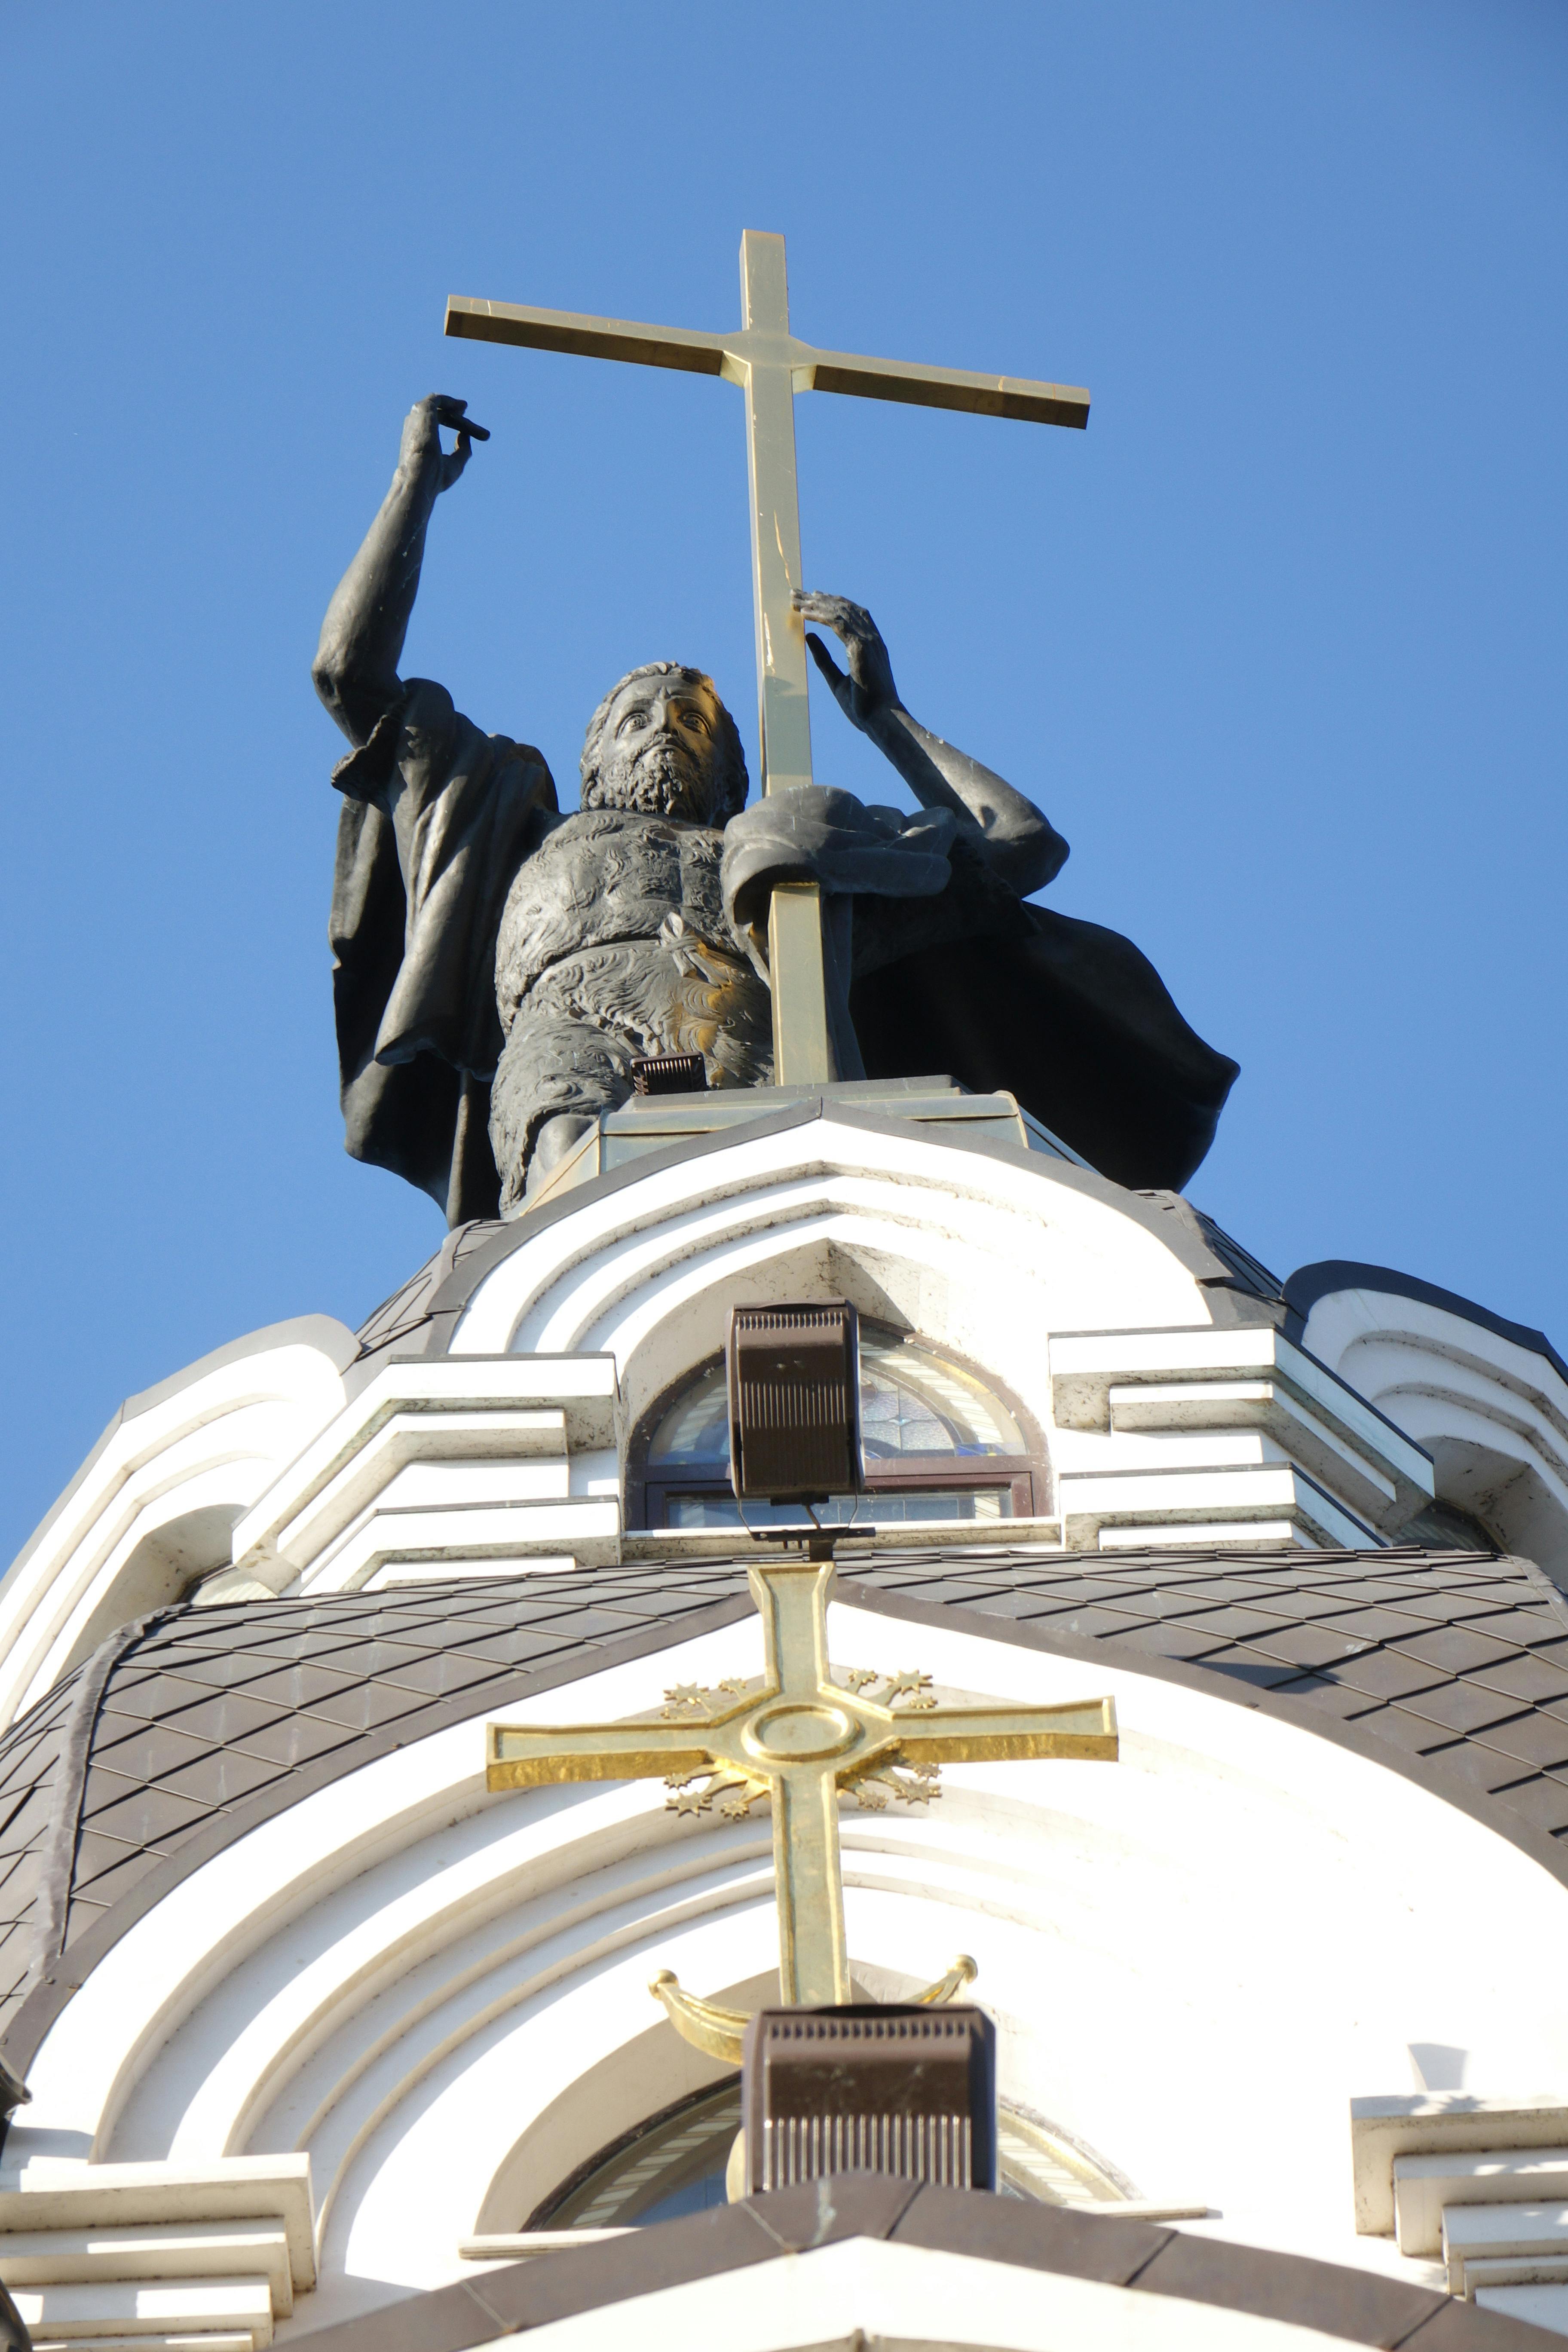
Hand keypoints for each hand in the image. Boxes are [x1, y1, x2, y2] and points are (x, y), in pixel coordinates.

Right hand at [398, 394, 485, 494]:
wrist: (421, 478)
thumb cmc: (434, 477)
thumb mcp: (455, 463)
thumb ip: (462, 449)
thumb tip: (467, 435)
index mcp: (418, 438)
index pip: (435, 423)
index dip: (453, 422)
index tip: (469, 427)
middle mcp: (414, 426)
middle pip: (436, 413)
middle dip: (452, 411)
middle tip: (465, 408)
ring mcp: (416, 418)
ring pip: (437, 405)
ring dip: (452, 406)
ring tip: (464, 406)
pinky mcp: (421, 410)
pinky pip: (437, 399)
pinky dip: (449, 401)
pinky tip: (460, 406)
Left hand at [794, 591, 900, 733]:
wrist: (880, 719)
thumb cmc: (864, 707)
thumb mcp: (836, 679)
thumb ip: (823, 658)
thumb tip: (808, 637)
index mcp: (871, 645)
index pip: (852, 614)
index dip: (831, 603)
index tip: (812, 598)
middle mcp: (872, 638)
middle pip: (844, 607)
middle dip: (819, 598)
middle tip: (796, 593)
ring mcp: (868, 640)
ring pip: (839, 611)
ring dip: (815, 603)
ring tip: (795, 599)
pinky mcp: (860, 646)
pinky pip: (837, 622)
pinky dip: (820, 615)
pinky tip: (804, 613)